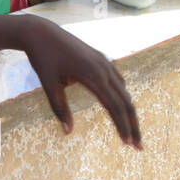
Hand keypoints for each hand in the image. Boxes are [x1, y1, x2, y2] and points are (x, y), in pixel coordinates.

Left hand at [19, 19, 140, 147]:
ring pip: (124, 91)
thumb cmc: (42, 58)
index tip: (128, 144)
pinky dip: (122, 96)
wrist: (40, 31)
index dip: (123, 126)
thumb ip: (59, 108)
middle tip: (138, 147)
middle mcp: (104, 69)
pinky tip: (119, 106)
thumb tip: (68, 132)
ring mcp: (104, 62)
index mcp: (93, 76)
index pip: (114, 107)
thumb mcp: (48, 85)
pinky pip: (117, 80)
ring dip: (128, 112)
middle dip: (133, 125)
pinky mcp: (100, 58)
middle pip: (125, 102)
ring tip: (130, 131)